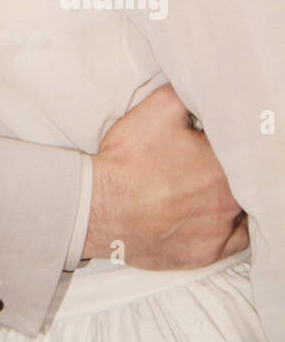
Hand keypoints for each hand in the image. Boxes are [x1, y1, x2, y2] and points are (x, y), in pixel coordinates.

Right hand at [84, 85, 246, 267]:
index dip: (223, 138)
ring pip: (243, 208)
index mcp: (223, 161)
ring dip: (231, 195)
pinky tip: (216, 213)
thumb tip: (204, 88)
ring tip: (206, 185)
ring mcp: (221, 229)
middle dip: (226, 166)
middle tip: (205, 160)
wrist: (99, 207)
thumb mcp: (156, 109)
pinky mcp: (208, 253)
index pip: (237, 144)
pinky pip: (236, 239)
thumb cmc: (127, 161)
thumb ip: (187, 94)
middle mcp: (230, 198)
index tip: (209, 138)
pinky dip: (230, 226)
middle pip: (242, 177)